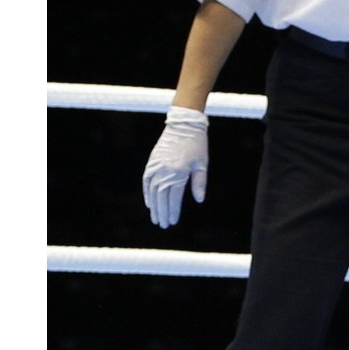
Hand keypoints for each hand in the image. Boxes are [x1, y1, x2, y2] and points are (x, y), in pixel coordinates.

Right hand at [142, 107, 209, 227]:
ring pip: (152, 191)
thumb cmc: (197, 145)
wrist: (184, 124)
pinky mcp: (151, 162)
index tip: (173, 222)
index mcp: (179, 171)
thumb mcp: (202, 164)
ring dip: (154, 206)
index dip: (173, 211)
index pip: (174, 197)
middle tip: (163, 225)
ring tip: (156, 218)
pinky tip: (150, 203)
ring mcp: (156, 166)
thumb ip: (199, 183)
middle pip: (161, 197)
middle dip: (162, 212)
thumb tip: (199, 201)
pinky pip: (146, 181)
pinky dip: (147, 193)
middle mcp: (165, 170)